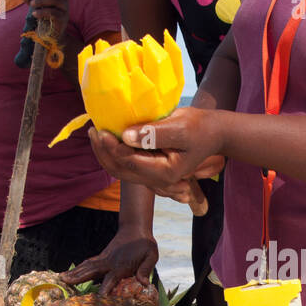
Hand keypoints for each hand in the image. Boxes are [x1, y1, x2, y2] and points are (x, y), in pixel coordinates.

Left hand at [23, 0, 76, 50]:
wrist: (50, 35)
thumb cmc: (44, 15)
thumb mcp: (36, 4)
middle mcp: (65, 0)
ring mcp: (65, 10)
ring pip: (58, 0)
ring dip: (43, 0)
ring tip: (32, 4)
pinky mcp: (62, 20)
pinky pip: (54, 13)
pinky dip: (43, 12)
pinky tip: (35, 14)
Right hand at [60, 229, 158, 294]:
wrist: (136, 229)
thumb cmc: (145, 245)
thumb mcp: (151, 256)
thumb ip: (145, 269)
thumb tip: (144, 284)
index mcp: (121, 265)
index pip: (111, 280)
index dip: (105, 289)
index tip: (98, 299)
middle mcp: (109, 262)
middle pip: (92, 272)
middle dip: (79, 278)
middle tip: (65, 282)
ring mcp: (104, 259)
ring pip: (87, 266)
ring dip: (75, 272)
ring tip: (61, 278)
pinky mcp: (103, 257)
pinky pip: (89, 263)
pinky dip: (79, 268)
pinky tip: (71, 273)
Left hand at [89, 108, 225, 196]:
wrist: (212, 133)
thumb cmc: (200, 127)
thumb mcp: (180, 127)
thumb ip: (154, 133)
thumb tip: (126, 135)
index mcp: (166, 172)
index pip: (131, 162)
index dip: (113, 147)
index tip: (101, 130)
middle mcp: (157, 178)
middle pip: (120, 170)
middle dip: (103, 152)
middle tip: (93, 131)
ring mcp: (152, 174)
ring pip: (120, 169)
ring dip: (105, 153)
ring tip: (95, 132)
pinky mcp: (148, 165)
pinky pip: (125, 162)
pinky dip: (114, 151)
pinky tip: (107, 135)